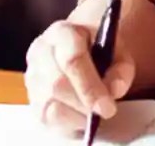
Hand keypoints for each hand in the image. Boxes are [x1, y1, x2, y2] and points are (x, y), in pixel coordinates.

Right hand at [24, 19, 136, 133]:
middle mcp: (40, 52)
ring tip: (95, 111)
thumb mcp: (117, 50)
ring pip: (50, 104)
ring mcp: (32, 77)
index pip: (71, 60)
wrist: (78, 49)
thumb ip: (121, 68)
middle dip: (84, 103)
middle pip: (57, 84)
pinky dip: (69, 122)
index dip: (90, 86)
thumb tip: (114, 89)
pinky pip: (47, 119)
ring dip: (77, 114)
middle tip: (107, 111)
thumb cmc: (98, 49)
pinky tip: (82, 116)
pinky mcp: (32, 99)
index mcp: (62, 32)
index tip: (107, 106)